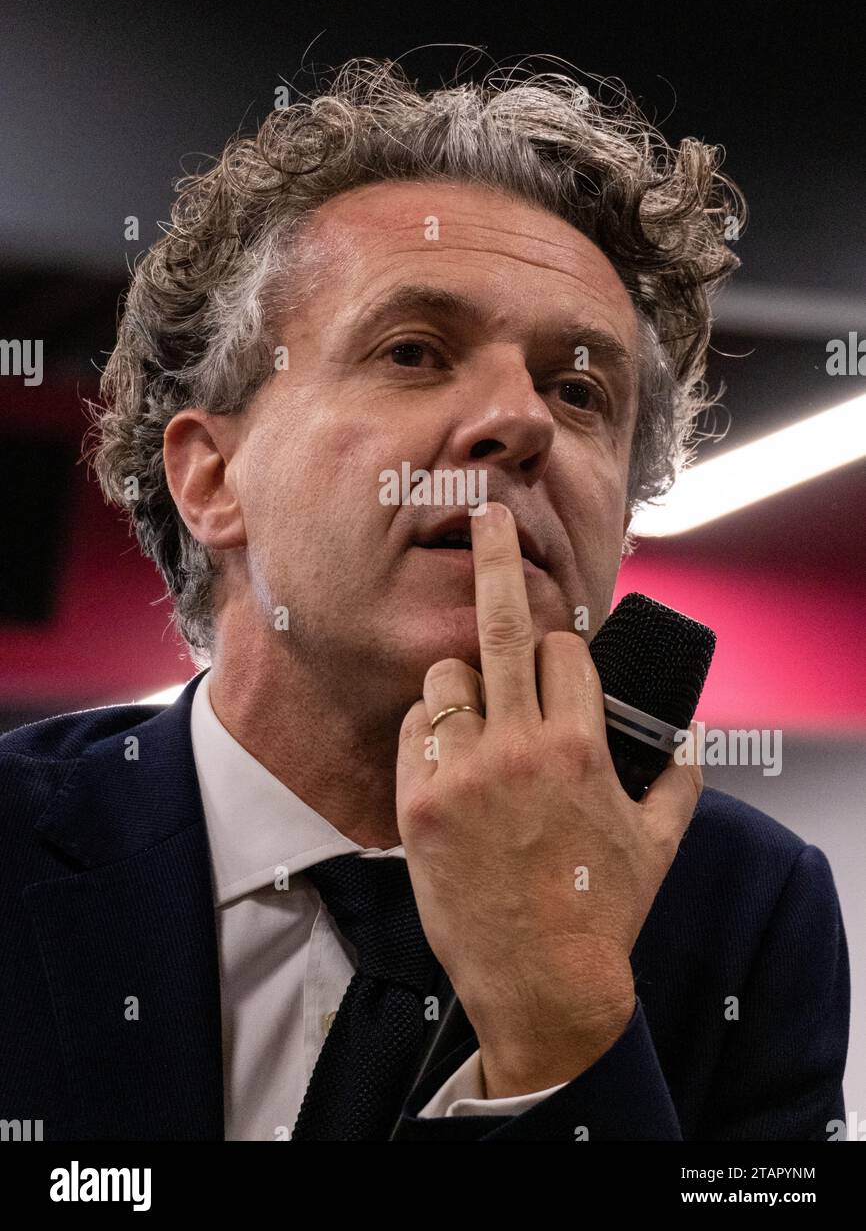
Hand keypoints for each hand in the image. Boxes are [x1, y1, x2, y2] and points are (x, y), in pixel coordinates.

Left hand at [396, 502, 701, 1096]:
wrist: (540, 983)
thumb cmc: (602, 909)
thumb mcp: (660, 840)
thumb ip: (680, 774)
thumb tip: (691, 732)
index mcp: (580, 746)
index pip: (564, 649)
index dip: (561, 649)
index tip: (555, 660)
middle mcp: (519, 748)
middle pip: (501, 626)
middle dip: (495, 560)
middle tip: (485, 514)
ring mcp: (462, 775)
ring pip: (446, 678)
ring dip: (460, 684)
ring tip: (475, 719)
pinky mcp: (418, 805)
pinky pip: (413, 732)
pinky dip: (429, 733)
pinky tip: (449, 760)